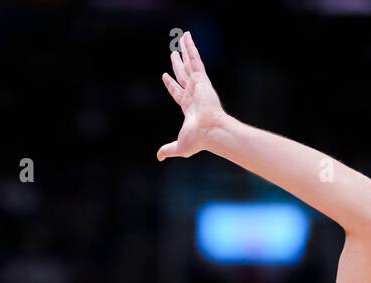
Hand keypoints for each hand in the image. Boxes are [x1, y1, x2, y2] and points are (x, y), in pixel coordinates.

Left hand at [157, 31, 224, 161]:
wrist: (211, 132)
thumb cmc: (199, 140)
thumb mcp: (179, 146)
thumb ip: (168, 149)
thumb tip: (159, 156)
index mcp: (189, 107)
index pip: (177, 92)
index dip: (171, 85)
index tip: (165, 76)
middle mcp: (193, 93)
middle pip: (183, 75)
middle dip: (178, 64)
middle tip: (174, 53)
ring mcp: (198, 85)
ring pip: (189, 63)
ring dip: (185, 50)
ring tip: (182, 37)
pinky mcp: (202, 79)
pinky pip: (195, 59)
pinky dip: (191, 48)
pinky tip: (187, 37)